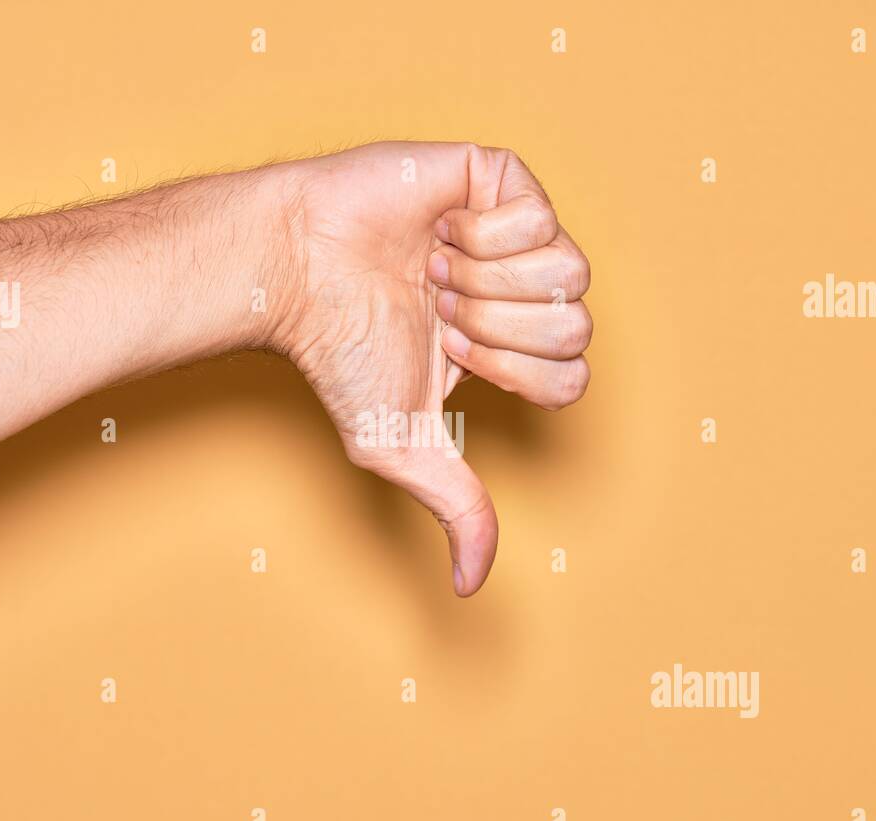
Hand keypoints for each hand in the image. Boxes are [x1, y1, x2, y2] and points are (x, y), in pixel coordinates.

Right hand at [269, 142, 591, 595]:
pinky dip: (483, 232)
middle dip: (498, 328)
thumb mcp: (401, 444)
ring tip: (435, 270)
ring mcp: (515, 232)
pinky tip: (440, 230)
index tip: (449, 353)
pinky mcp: (500, 178)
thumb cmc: (340, 350)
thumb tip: (473, 587)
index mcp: (509, 349)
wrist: (297, 268)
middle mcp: (521, 291)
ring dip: (487, 281)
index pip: (571, 376)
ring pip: (567, 272)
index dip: (512, 371)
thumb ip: (456, 506)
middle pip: (577, 326)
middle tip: (439, 310)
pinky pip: (540, 214)